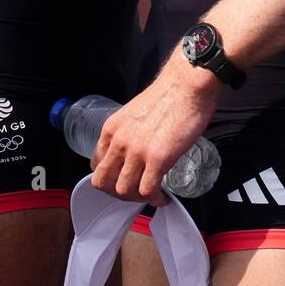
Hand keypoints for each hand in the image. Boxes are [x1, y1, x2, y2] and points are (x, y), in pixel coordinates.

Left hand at [91, 56, 221, 205]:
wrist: (187, 86)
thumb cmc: (169, 95)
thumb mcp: (135, 113)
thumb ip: (130, 132)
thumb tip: (136, 149)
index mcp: (112, 129)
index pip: (97, 165)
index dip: (109, 179)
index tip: (122, 181)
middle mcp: (119, 141)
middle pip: (103, 183)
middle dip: (118, 193)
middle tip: (135, 194)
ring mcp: (137, 151)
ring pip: (124, 191)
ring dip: (137, 198)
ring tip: (151, 195)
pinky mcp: (157, 159)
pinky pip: (148, 191)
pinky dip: (155, 199)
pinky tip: (162, 197)